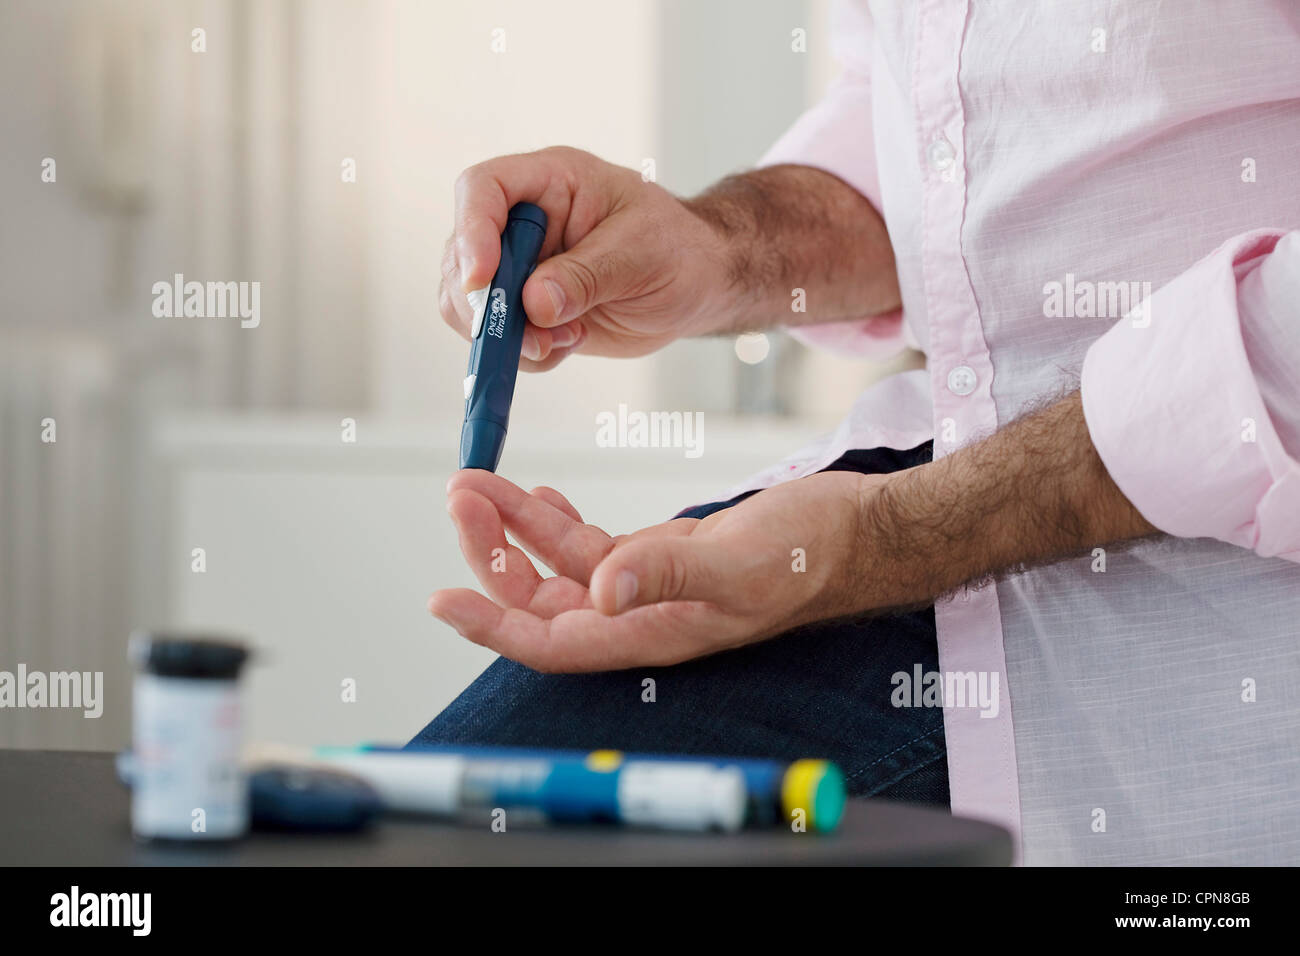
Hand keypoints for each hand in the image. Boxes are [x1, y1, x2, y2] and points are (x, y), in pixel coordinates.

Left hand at [427, 468, 890, 671]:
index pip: (552, 641)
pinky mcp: (659, 557)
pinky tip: (540, 495)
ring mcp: (647, 587)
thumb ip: (667, 575)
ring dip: (514, 526)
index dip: (492, 626)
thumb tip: (597, 591)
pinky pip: (589, 546)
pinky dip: (555, 521)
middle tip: (463, 494)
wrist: (854, 531)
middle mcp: (639, 617)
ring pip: (557, 566)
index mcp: (651, 632)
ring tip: (480, 481)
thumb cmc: (810, 554)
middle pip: (539, 600)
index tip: (439, 601)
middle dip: (492, 553)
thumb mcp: (739, 565)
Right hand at [439, 147, 731, 371]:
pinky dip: (524, 352)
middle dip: (484, 302)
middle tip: (528, 333)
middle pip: (461, 254)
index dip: (471, 231)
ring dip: (504, 334)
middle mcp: (523, 222)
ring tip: (562, 341)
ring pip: (468, 302)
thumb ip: (587, 276)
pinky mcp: (526, 310)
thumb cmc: (678, 249)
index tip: (482, 279)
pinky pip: (497, 337)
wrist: (698, 285)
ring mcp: (520, 268)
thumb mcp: (641, 254)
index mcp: (550, 182)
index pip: (483, 190)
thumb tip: (534, 304)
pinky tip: (570, 343)